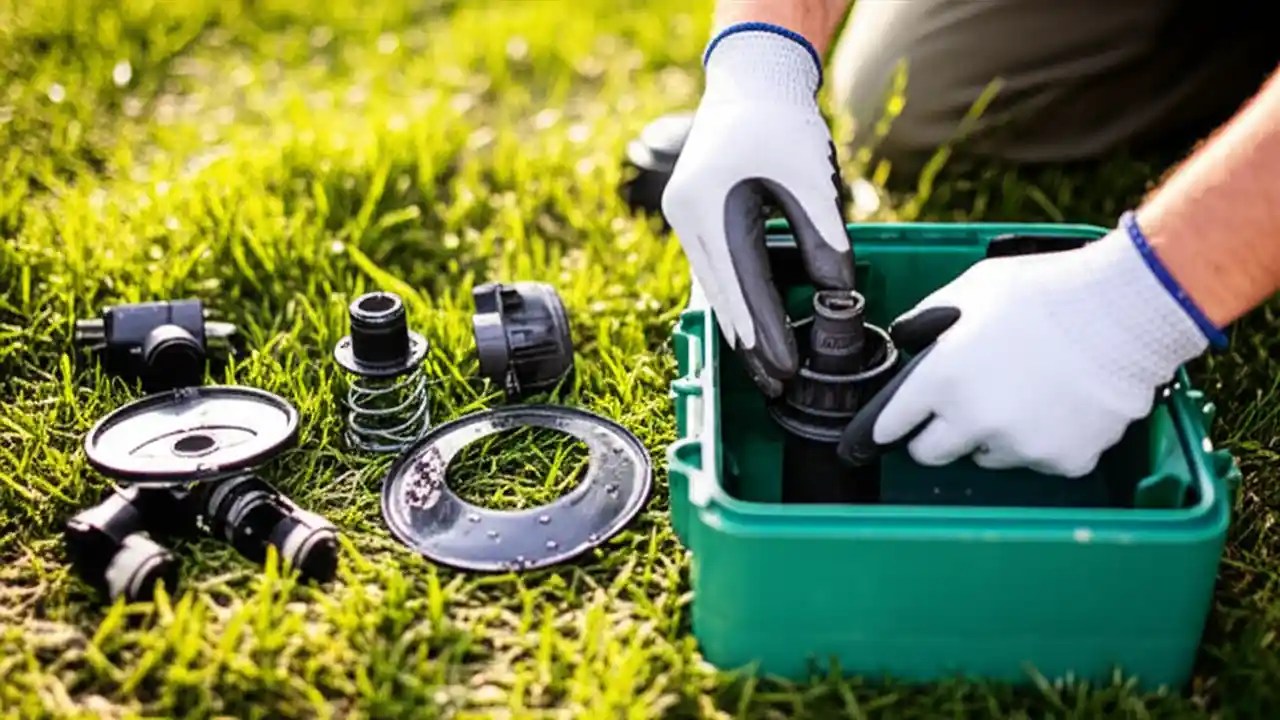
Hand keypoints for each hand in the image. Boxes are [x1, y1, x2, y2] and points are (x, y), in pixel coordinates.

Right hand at [662, 23, 853, 397]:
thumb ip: (824, 239)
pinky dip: (735, 300)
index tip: (786, 369)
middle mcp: (686, 216)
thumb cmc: (782, 123)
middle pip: (722, 296)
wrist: (750, 81)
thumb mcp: (811, 180)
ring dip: (740, 327)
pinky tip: (751, 326)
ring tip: (765, 368)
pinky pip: (714, 271)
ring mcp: (683, 218)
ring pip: (715, 288)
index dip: (767, 333)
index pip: (744, 285)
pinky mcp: (692, 217)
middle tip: (774, 385)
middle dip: (750, 344)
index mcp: (711, 205)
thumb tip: (838, 297)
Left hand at [841, 223, 1212, 476]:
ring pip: (987, 455)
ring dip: (994, 434)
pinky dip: (1047, 441)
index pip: (891, 424)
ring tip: (1027, 390)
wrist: (1128, 309)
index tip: (874, 439)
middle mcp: (973, 420)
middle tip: (958, 409)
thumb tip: (905, 341)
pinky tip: (1063, 403)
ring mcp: (1020, 446)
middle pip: (931, 453)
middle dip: (936, 435)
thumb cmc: (1046, 291)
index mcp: (941, 379)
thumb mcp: (971, 289)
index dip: (883, 428)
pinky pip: (1041, 459)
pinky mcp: (1063, 461)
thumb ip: (928, 322)